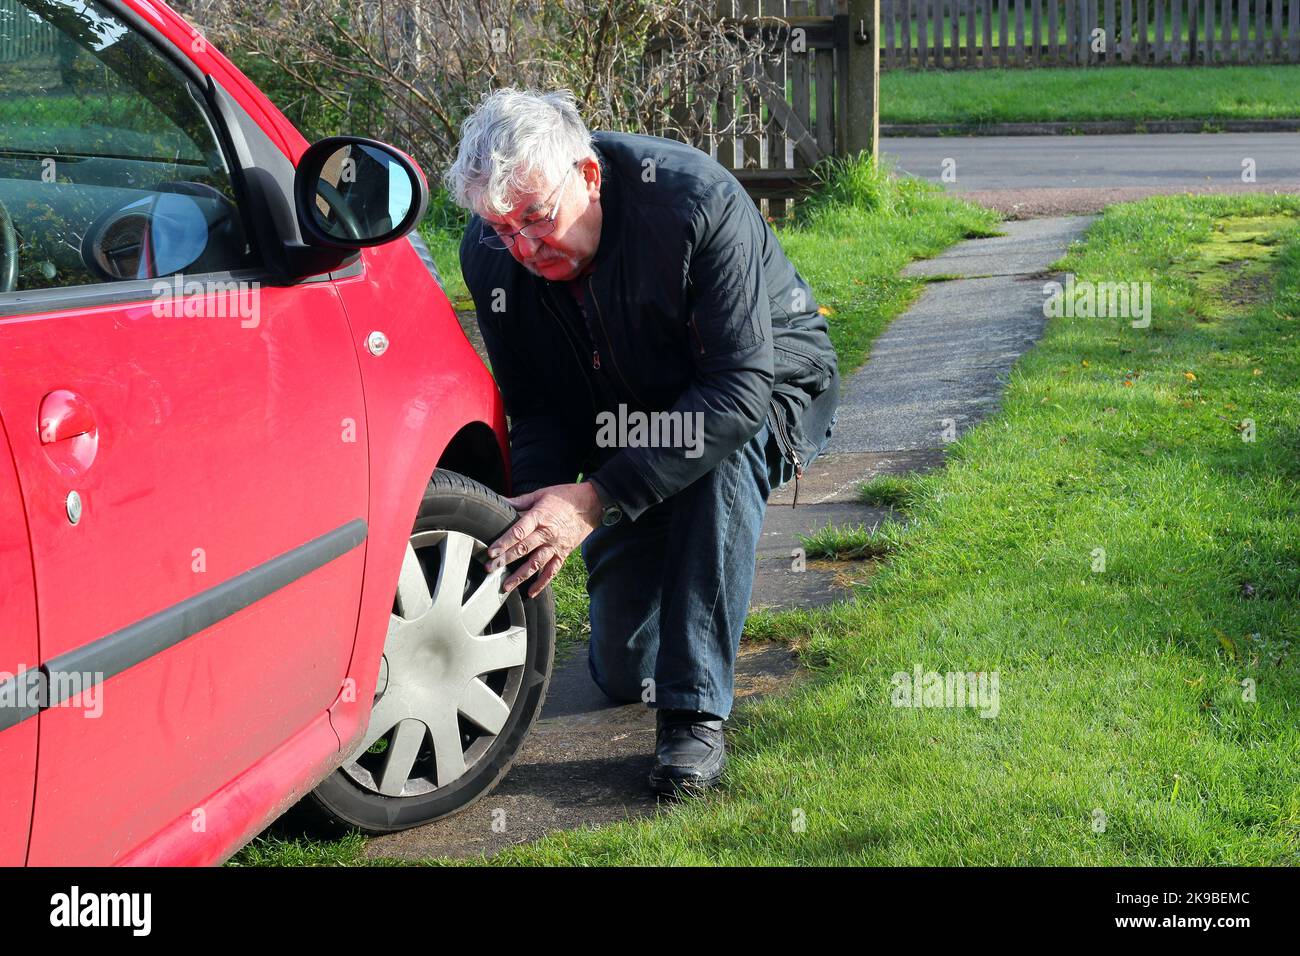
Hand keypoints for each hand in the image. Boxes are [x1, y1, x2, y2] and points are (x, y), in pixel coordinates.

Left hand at [487, 481, 603, 598]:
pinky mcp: (563, 554)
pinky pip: (552, 571)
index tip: (491, 552)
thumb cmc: (565, 497)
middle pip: (523, 549)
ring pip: (536, 564)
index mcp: (540, 517)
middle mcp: (547, 534)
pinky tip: (531, 593)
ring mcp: (555, 546)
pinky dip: (542, 583)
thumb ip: (519, 501)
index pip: (519, 532)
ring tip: (506, 586)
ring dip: (520, 576)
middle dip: (505, 560)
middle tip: (490, 570)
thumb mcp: (541, 494)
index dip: (504, 542)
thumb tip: (499, 501)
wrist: (592, 504)